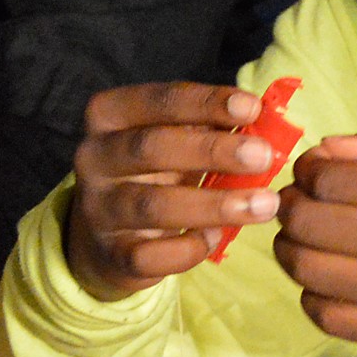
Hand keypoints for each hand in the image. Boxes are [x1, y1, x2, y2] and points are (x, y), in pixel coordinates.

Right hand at [67, 81, 281, 301]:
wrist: (108, 233)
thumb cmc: (155, 172)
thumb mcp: (174, 139)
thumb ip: (209, 127)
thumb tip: (263, 120)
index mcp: (108, 116)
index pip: (156, 101)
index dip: (205, 102)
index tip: (252, 107)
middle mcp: (92, 157)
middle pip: (150, 147)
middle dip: (211, 151)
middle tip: (264, 156)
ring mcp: (97, 207)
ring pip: (152, 205)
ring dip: (214, 204)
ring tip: (264, 204)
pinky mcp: (109, 252)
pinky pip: (149, 255)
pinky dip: (188, 248)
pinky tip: (216, 238)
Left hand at [276, 128, 356, 356]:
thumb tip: (322, 150)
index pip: (326, 178)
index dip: (306, 172)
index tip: (314, 175)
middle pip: (308, 221)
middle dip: (290, 207)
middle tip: (300, 205)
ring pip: (309, 269)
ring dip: (291, 250)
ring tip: (304, 242)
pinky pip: (329, 318)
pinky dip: (312, 297)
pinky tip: (326, 283)